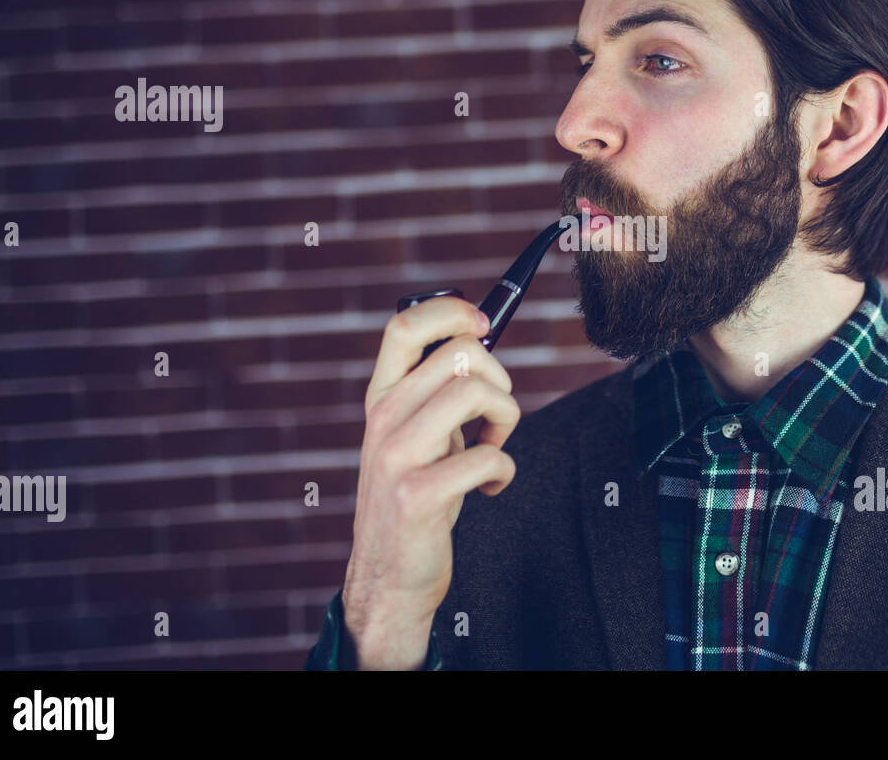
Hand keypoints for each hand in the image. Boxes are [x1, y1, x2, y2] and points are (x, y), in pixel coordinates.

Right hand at [341, 296, 520, 668]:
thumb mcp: (416, 435)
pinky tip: (491, 487)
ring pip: (475, 392)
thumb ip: (436, 394)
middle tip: (496, 415)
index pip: (404, 327)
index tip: (483, 324)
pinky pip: (488, 456)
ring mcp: (396, 457)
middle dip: (500, 377)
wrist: (388, 577)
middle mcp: (382, 420)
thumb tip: (480, 340)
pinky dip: (505, 470)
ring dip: (506, 416)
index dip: (450, 312)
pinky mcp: (417, 496)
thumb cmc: (416, 497)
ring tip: (496, 444)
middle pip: (460, 353)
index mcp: (381, 398)